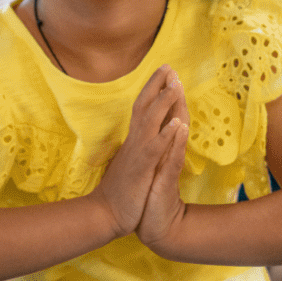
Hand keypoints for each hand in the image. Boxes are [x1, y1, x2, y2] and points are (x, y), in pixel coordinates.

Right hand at [90, 66, 187, 237]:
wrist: (104, 214)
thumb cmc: (121, 188)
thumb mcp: (132, 161)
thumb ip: (139, 144)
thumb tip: (145, 129)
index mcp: (134, 140)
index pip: (142, 107)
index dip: (153, 88)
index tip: (164, 70)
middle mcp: (134, 141)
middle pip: (144, 106)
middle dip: (157, 85)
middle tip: (168, 66)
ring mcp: (137, 154)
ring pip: (150, 122)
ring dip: (163, 103)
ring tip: (176, 85)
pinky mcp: (141, 170)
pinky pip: (154, 149)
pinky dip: (166, 135)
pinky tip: (177, 123)